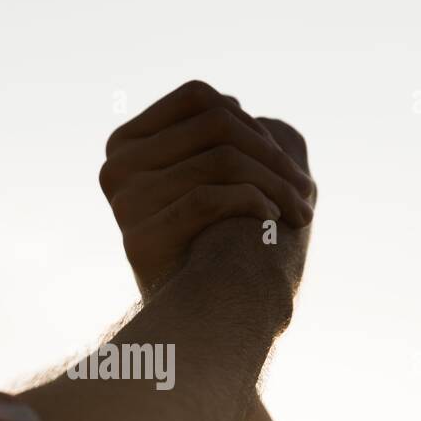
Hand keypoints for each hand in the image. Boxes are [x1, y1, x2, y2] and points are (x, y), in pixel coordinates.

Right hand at [99, 80, 315, 300]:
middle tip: (304, 191)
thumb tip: (236, 105)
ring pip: (221, 158)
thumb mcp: (208, 180)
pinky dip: (253, 203)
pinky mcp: (138, 240)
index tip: (282, 161)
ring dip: (276, 183)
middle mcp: (115, 168)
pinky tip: (273, 221)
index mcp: (125, 144)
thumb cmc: (217, 248)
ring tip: (300, 211)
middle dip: (272, 155)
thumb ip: (212, 139)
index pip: (197, 98)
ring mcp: (122, 204)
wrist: (200, 323)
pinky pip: (210, 198)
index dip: (249, 121)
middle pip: (215, 123)